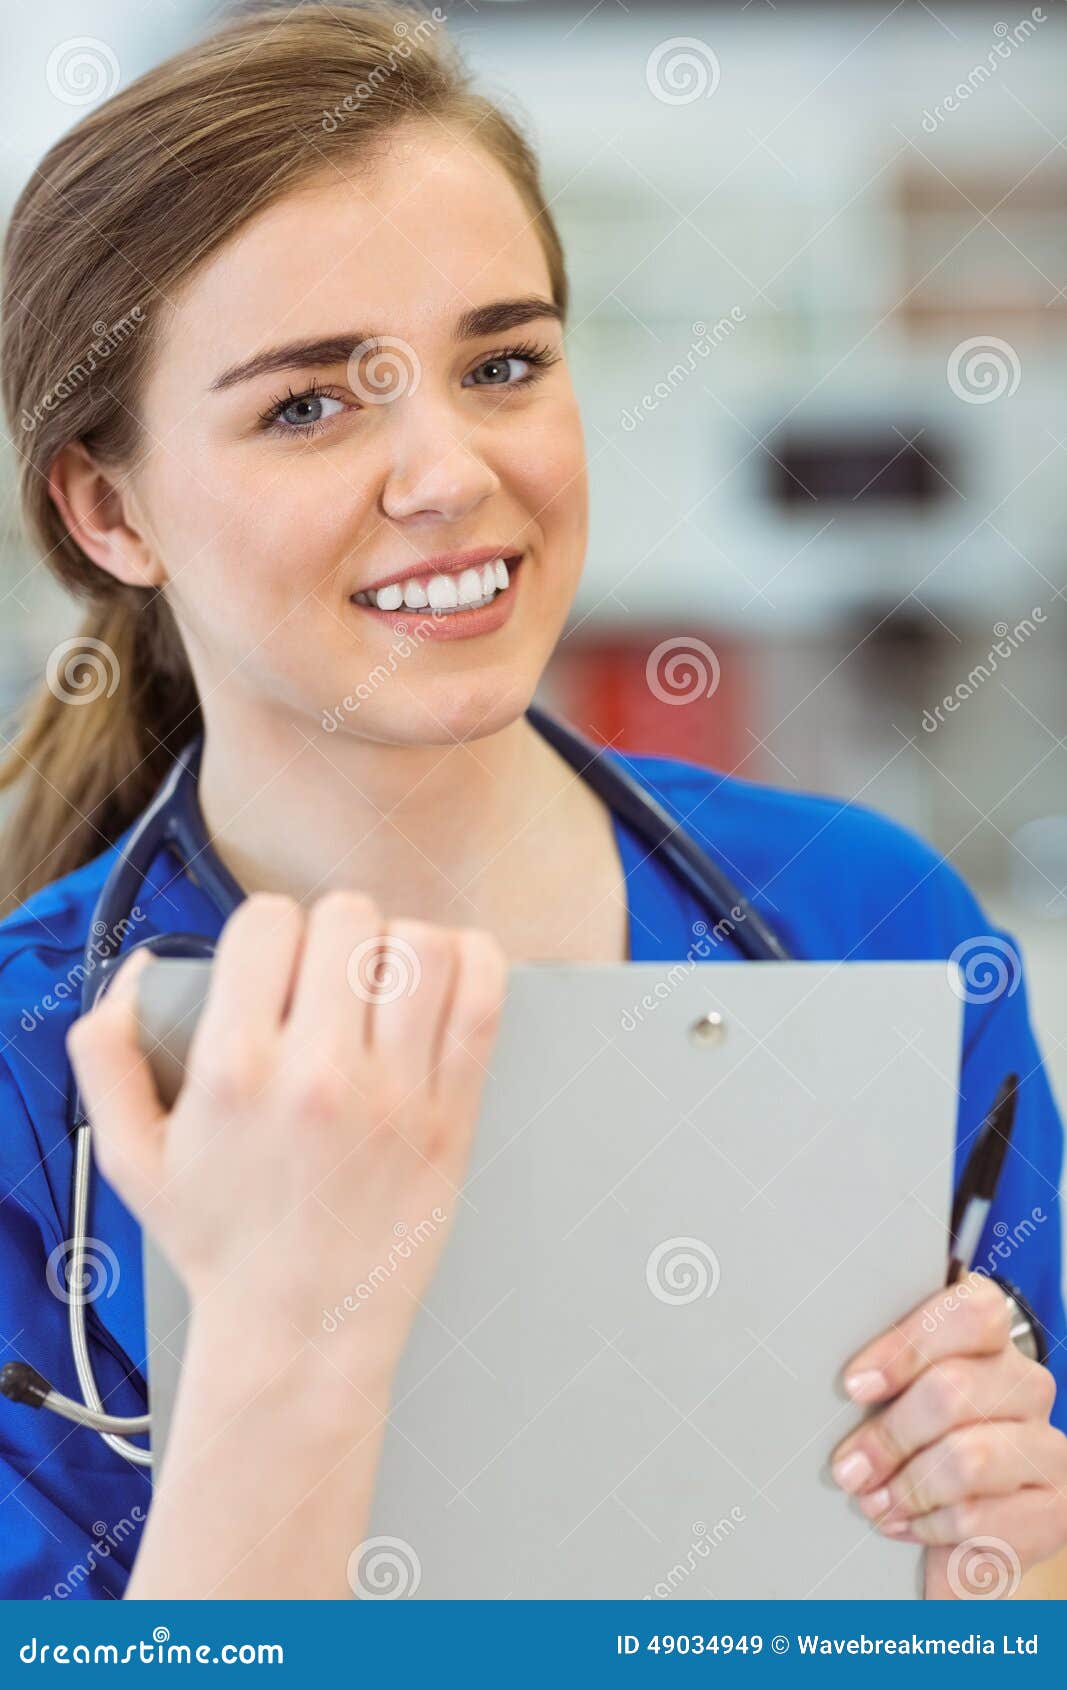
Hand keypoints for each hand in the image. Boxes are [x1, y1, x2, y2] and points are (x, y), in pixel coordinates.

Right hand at [66, 892, 508, 1392]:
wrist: (299, 1332)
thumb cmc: (221, 1242)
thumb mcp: (130, 1157)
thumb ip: (108, 1056)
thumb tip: (140, 970)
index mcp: (233, 1069)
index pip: (267, 922)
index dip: (271, 929)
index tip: (276, 963)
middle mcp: (315, 1074)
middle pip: (348, 920)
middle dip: (337, 933)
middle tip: (333, 975)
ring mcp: (393, 1096)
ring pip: (421, 947)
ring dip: (403, 947)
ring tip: (387, 983)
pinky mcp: (451, 1119)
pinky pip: (482, 1003)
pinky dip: (476, 966)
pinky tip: (450, 976)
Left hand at [829, 1273, 1066, 1598]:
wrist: (965, 1525)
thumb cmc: (914, 1442)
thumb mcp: (894, 1396)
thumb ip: (881, 1375)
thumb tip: (843, 1385)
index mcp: (989, 1338)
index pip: (972, 1312)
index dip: (907, 1347)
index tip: (854, 1386)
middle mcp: (1027, 1383)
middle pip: (955, 1388)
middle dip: (889, 1436)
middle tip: (849, 1468)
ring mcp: (1048, 1446)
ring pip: (969, 1458)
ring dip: (907, 1487)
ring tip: (874, 1503)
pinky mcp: (1055, 1510)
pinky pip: (981, 1516)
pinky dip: (931, 1526)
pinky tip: (908, 1525)